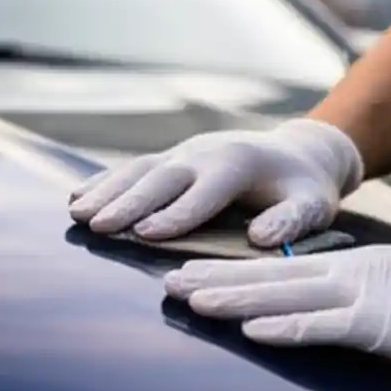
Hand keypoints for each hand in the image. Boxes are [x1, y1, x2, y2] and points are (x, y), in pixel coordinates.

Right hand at [68, 118, 363, 246]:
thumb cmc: (306, 188)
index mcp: (239, 163)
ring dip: (106, 191)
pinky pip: (133, 169)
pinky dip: (103, 183)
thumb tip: (262, 238)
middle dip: (129, 202)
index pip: (205, 192)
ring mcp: (184, 152)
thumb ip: (292, 220)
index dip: (177, 214)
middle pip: (162, 177)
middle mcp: (205, 152)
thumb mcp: (314, 204)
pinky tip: (77, 198)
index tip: (147, 235)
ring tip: (76, 214)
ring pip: (139, 170)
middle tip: (98, 225)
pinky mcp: (172, 158)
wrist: (298, 152)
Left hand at [165, 244, 390, 373]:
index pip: (279, 273)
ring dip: (231, 298)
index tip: (190, 275)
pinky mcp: (387, 325)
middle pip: (267, 278)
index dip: (231, 274)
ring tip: (185, 297)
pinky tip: (251, 328)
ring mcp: (366, 298)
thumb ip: (365, 311)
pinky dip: (287, 326)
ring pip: (283, 295)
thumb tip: (338, 323)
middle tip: (163, 280)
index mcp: (354, 272)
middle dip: (212, 280)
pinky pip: (327, 327)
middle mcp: (350, 277)